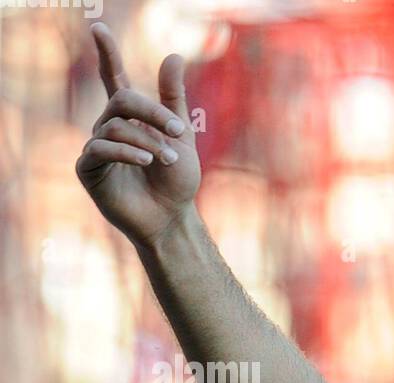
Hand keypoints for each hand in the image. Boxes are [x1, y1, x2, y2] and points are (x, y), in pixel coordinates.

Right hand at [75, 22, 200, 247]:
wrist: (172, 218)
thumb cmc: (177, 181)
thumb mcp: (181, 137)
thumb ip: (173, 100)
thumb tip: (173, 55)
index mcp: (131, 118)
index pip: (115, 79)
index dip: (107, 55)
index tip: (99, 29)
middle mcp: (109, 128)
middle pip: (122, 101)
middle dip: (153, 113)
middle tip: (180, 132)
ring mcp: (97, 148)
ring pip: (115, 126)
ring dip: (148, 141)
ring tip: (169, 160)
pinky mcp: (88, 169)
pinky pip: (100, 148)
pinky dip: (126, 151)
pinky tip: (146, 160)